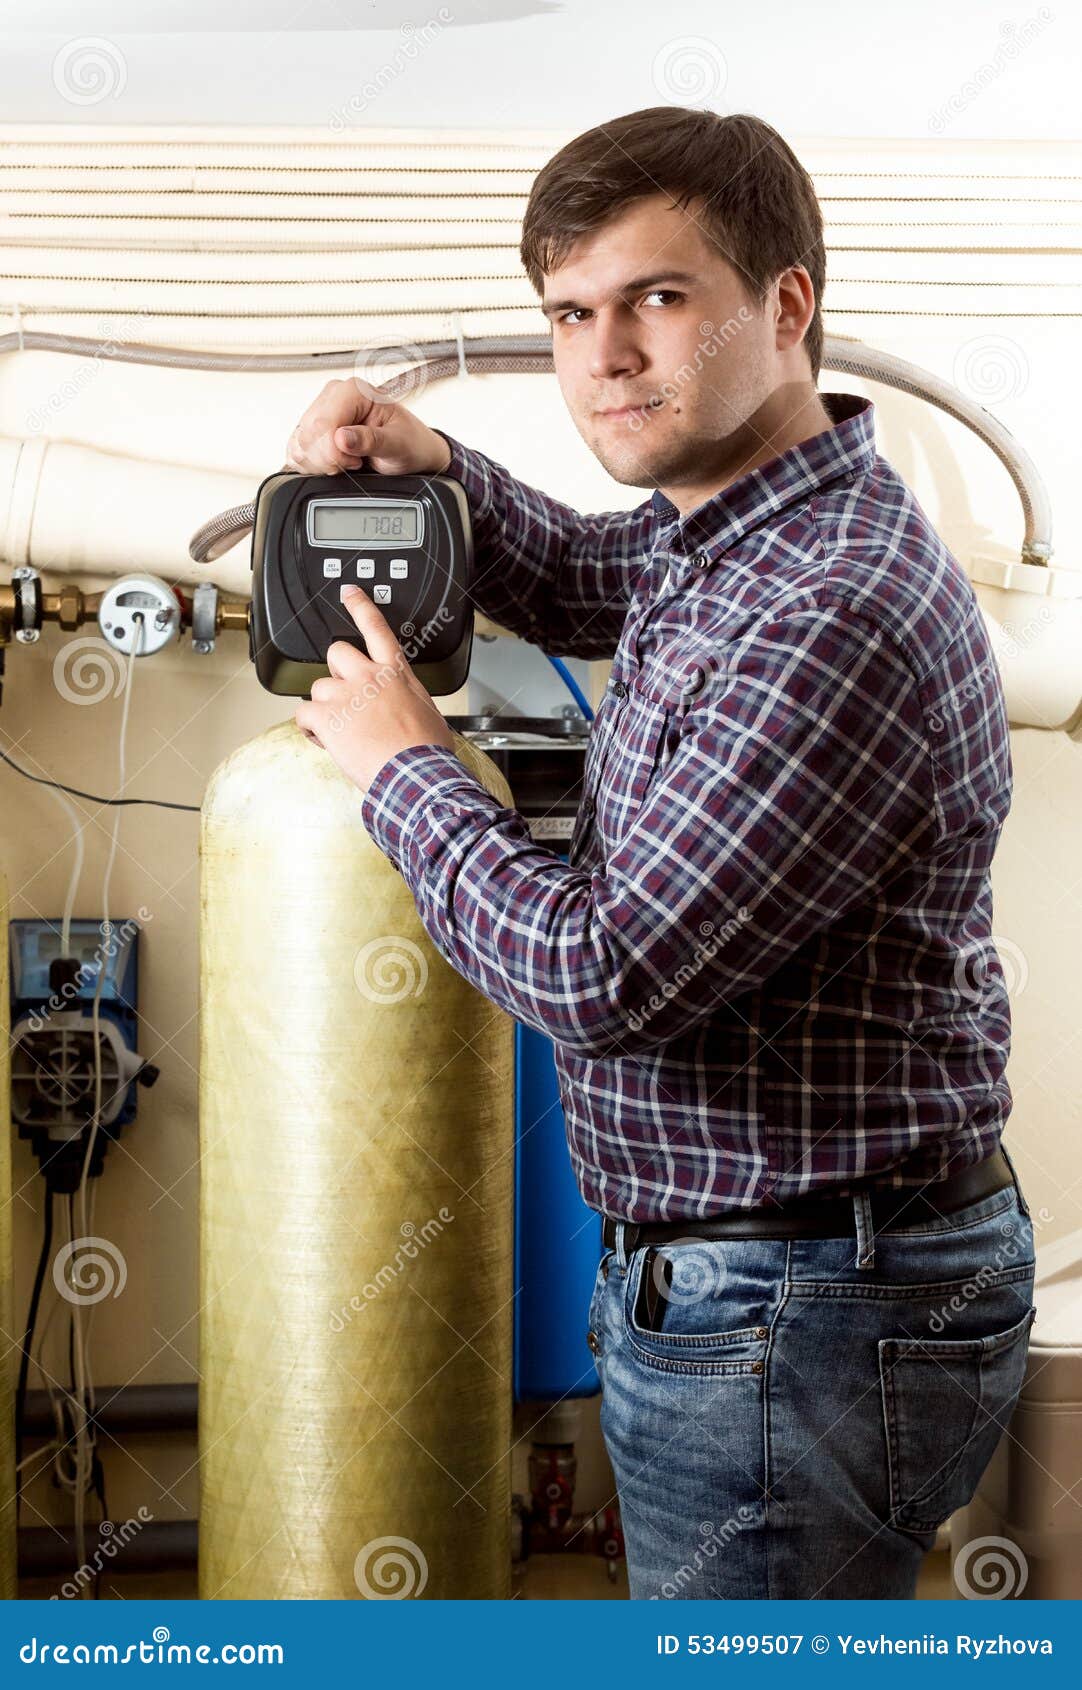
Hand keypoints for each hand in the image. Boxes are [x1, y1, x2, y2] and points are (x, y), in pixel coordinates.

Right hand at [285, 377, 451, 476]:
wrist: (413, 450)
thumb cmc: (410, 442)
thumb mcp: (397, 444)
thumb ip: (370, 441)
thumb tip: (342, 438)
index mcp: (354, 391)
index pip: (322, 425)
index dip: (333, 453)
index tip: (354, 463)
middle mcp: (334, 396)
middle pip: (308, 436)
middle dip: (328, 460)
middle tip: (354, 463)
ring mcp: (322, 411)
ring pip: (300, 444)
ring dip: (320, 463)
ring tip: (347, 461)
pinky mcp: (314, 428)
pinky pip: (297, 449)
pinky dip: (312, 464)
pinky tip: (334, 464)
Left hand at [294, 585, 455, 793]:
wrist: (416, 774)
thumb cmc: (426, 750)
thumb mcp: (426, 711)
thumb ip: (406, 697)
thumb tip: (401, 705)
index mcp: (395, 673)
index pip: (376, 628)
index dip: (360, 606)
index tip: (349, 592)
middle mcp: (368, 677)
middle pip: (337, 652)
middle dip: (336, 672)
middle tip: (345, 696)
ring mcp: (345, 695)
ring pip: (319, 687)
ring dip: (326, 708)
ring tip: (343, 732)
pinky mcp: (327, 717)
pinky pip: (303, 713)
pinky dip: (309, 727)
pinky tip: (324, 739)